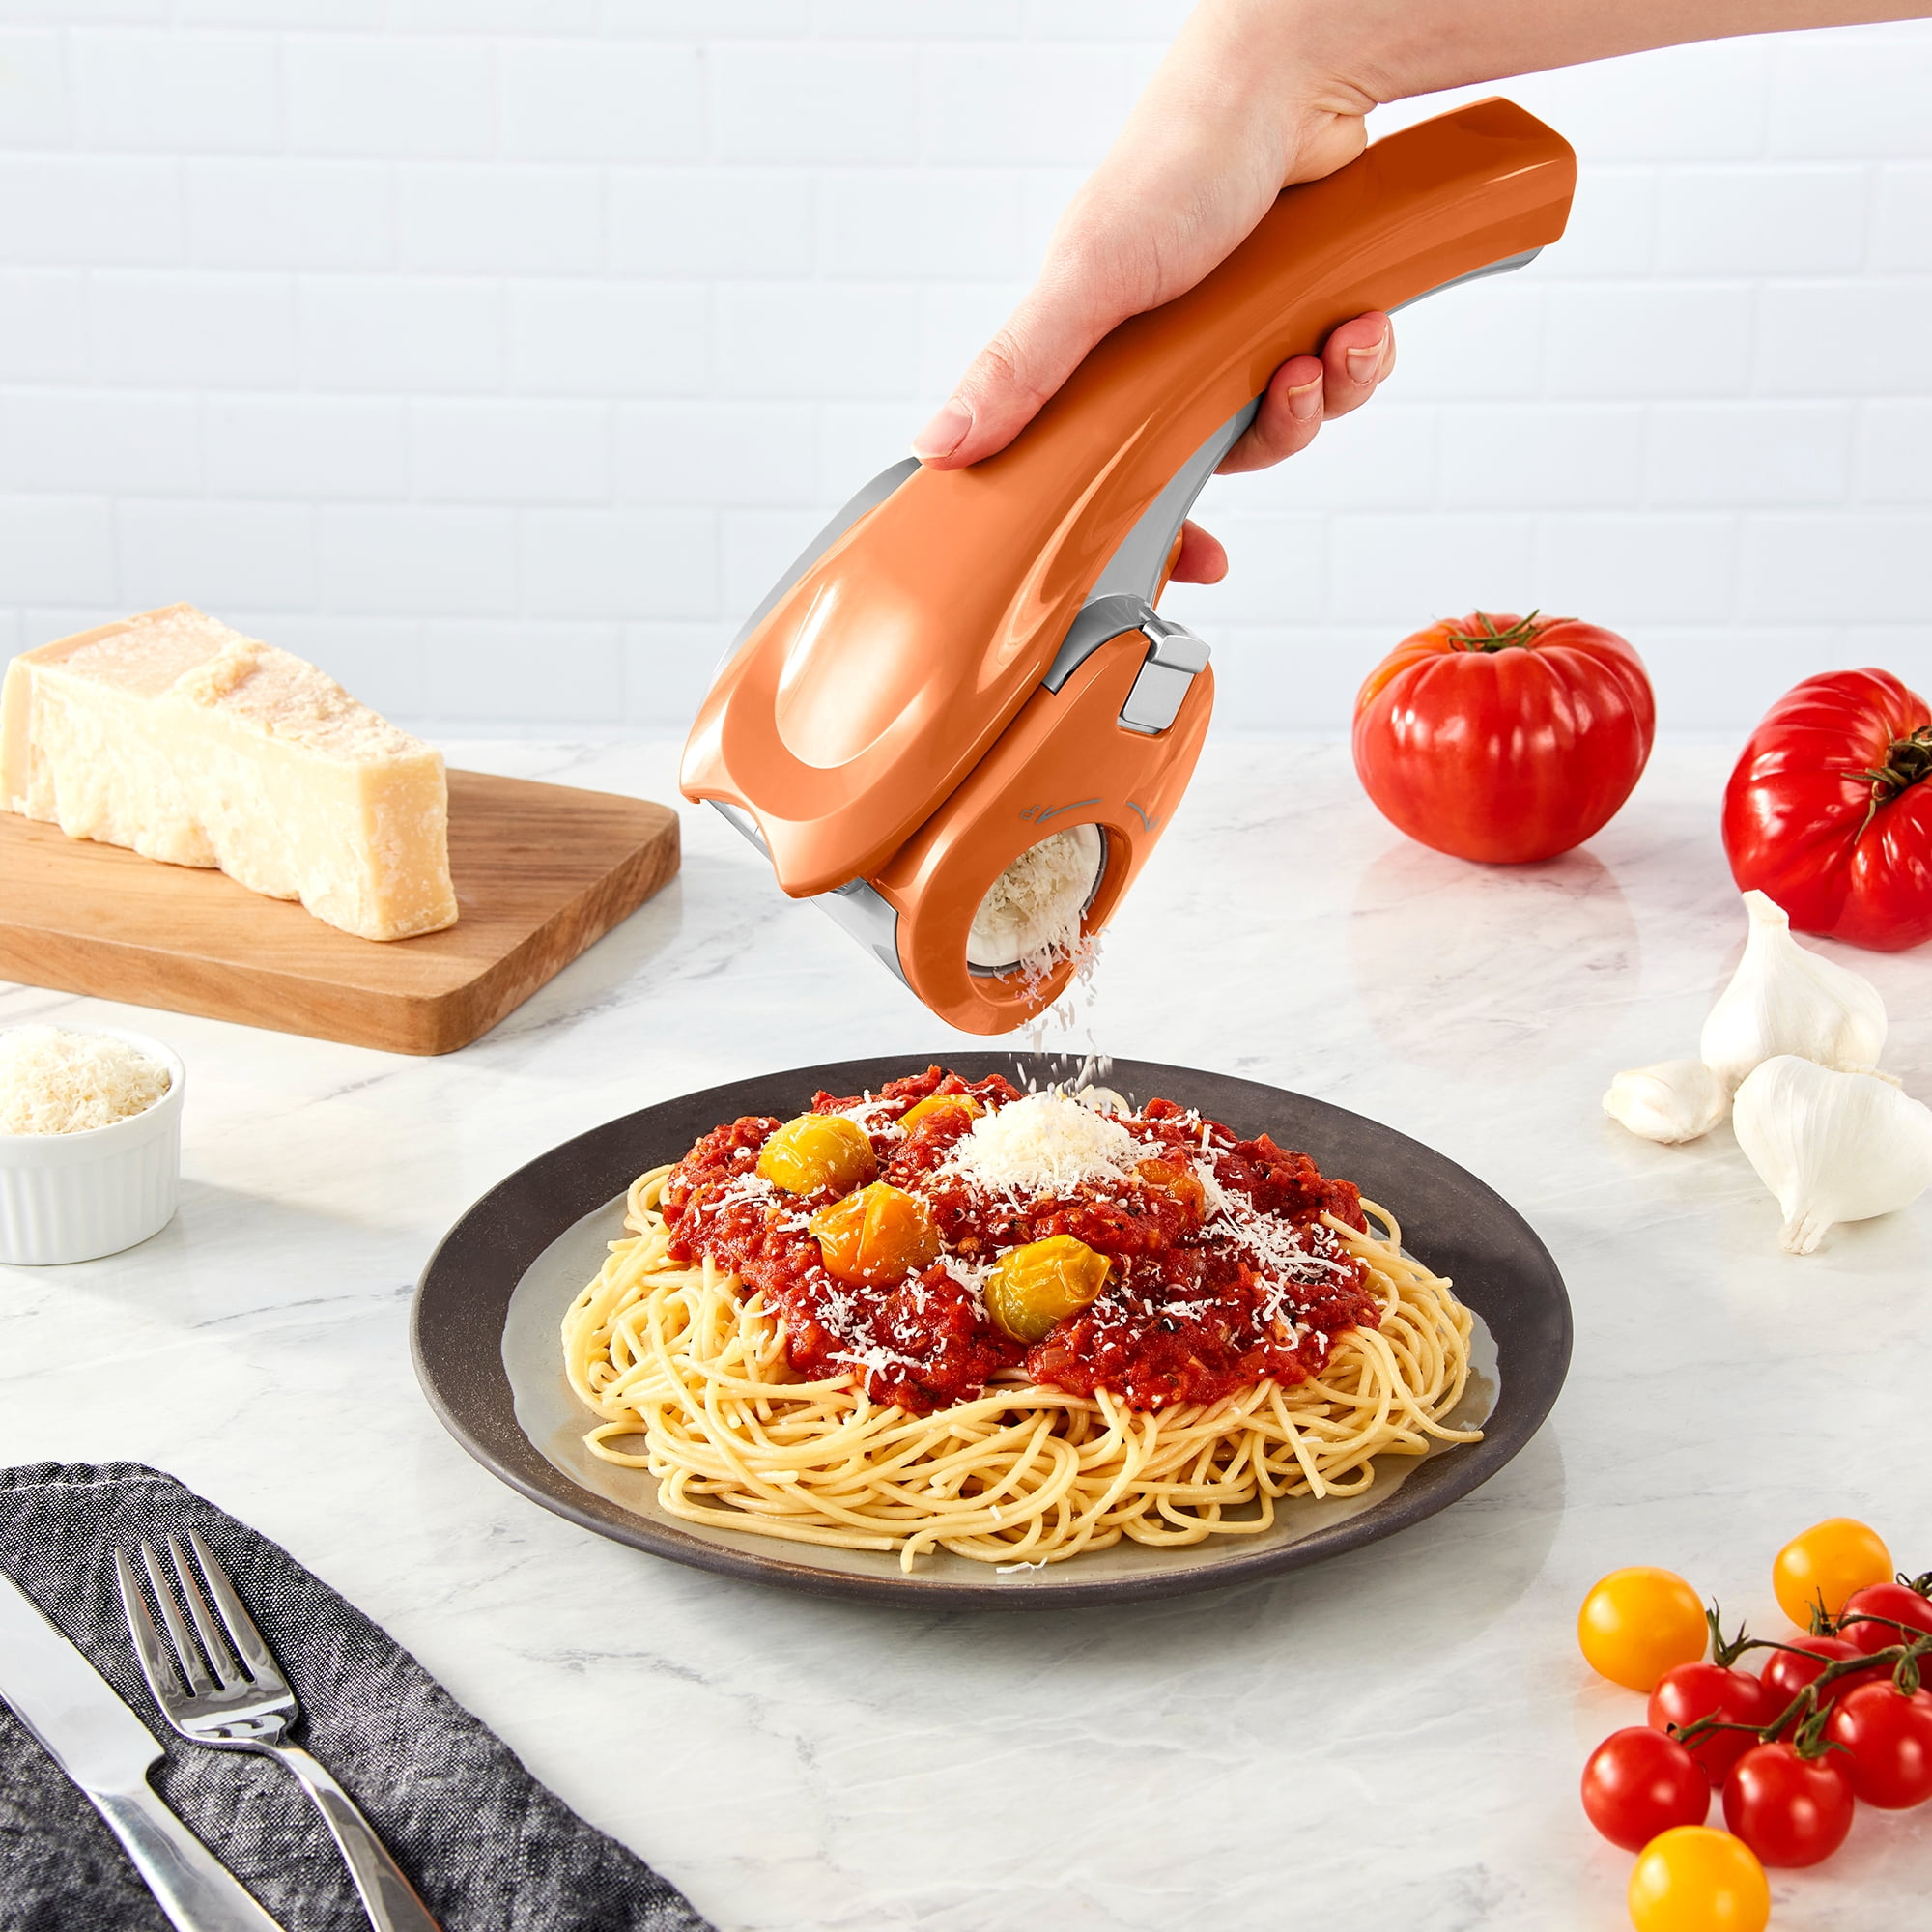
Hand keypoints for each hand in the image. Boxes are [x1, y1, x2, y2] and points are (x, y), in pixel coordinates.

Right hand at [910, 0, 1399, 583]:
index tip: (1185, 564)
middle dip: (1260, 438)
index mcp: (1096, 356)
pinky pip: (1335, 379)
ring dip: (1318, 396)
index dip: (1141, 527)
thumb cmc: (1178, 159)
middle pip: (1212, 456)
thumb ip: (1020, 369)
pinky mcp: (1295, 313)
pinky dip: (1354, 360)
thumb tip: (938, 446)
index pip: (1096, 468)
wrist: (1294, 82)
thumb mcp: (1088, 277)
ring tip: (1325, 345)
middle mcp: (1163, 353)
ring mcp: (1234, 335)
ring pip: (1283, 422)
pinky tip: (1354, 322)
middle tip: (1278, 397)